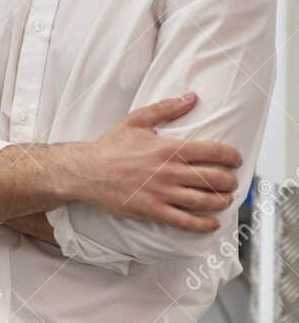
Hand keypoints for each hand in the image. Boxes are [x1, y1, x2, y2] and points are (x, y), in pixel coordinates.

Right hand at [80, 93, 242, 232]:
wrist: (86, 171)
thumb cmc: (110, 147)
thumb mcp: (137, 121)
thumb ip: (166, 108)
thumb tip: (191, 98)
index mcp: (170, 149)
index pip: (215, 152)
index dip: (232, 157)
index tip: (235, 160)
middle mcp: (170, 172)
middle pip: (216, 179)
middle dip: (230, 181)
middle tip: (230, 181)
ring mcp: (162, 193)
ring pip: (205, 201)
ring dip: (222, 201)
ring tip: (224, 199)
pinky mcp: (153, 211)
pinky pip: (186, 221)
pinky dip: (204, 224)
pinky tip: (212, 223)